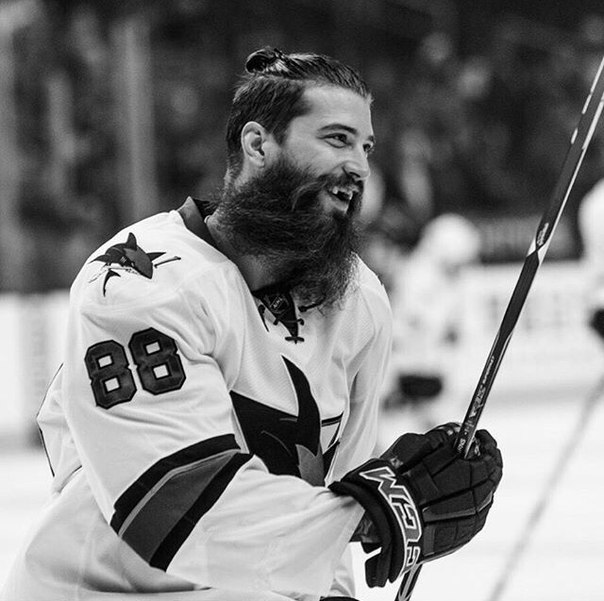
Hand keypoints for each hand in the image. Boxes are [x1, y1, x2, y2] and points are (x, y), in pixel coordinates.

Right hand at [330, 424, 502, 587]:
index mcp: (447, 477)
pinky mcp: (455, 539)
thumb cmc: (387, 478)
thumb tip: (458, 431)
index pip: (481, 461)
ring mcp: (459, 525)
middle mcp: (457, 503)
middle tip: (489, 451)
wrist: (374, 520)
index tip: (482, 435)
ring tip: (483, 472)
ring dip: (488, 484)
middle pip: (487, 481)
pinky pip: (478, 520)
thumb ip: (436, 439)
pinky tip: (477, 495)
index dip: (487, 446)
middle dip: (491, 464)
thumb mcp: (407, 448)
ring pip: (485, 501)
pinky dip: (481, 504)